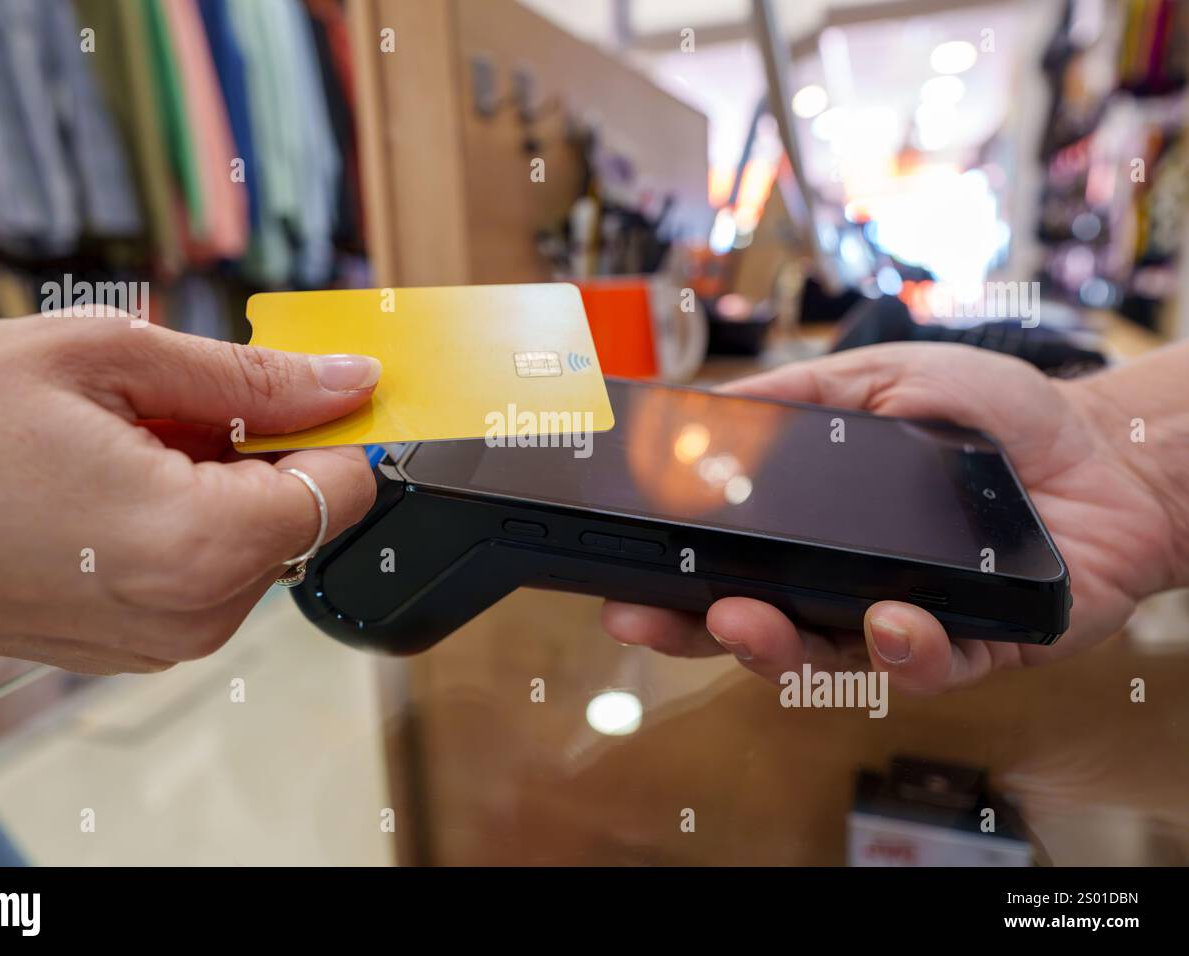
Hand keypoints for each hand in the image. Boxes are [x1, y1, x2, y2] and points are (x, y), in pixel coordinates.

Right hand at [0, 313, 381, 673]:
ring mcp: (160, 640)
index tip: (300, 386)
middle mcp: (194, 614)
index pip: (347, 490)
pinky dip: (181, 518)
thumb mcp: (105, 357)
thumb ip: (250, 377)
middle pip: (300, 515)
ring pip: (251, 541)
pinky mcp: (128, 644)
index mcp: (201, 546)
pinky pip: (201, 571)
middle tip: (167, 405)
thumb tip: (349, 381)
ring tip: (118, 444)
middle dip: (260, 449)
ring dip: (215, 481)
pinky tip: (104, 484)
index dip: (332, 428)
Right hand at [602, 343, 1180, 693]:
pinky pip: (927, 669)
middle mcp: (847, 590)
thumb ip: (798, 398)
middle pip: (756, 633)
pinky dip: (904, 650)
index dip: (671, 590)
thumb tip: (706, 411)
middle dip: (695, 634)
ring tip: (747, 619)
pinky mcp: (974, 649)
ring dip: (778, 649)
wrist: (1103, 446)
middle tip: (649, 617)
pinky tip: (891, 620)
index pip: (727, 574)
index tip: (619, 589)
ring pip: (826, 663)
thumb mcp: (879, 381)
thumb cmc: (991, 414)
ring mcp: (906, 624)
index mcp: (816, 537)